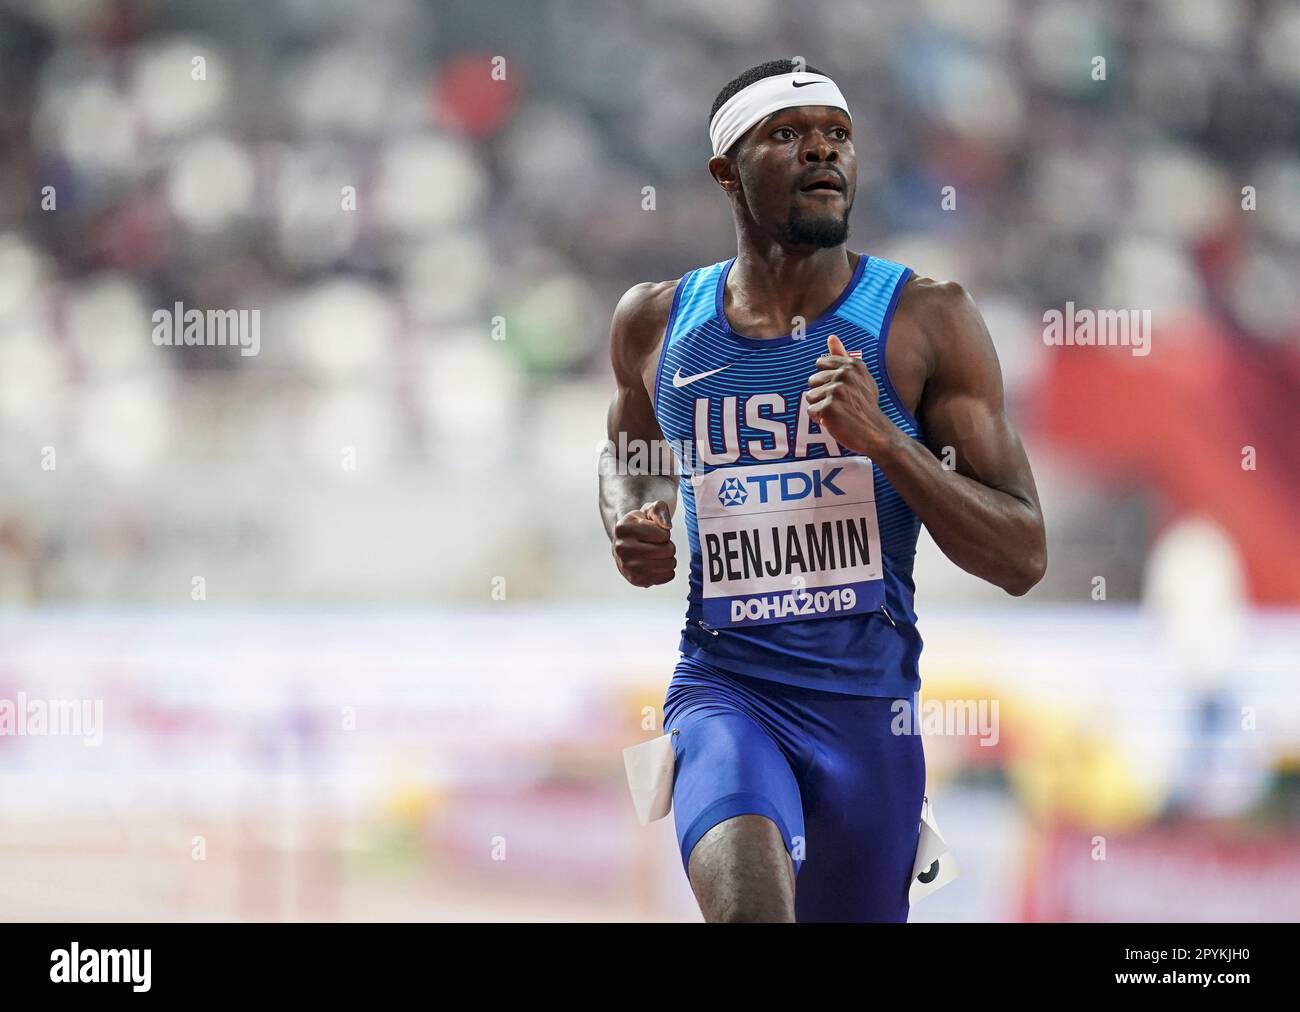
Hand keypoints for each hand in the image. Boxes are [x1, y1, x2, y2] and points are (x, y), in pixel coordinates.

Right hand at [612, 500, 675, 586]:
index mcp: (623, 528)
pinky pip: (667, 577)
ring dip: (668, 558)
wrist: (626, 543)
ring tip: (658, 553)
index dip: (664, 532)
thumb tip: (667, 526)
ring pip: (669, 565)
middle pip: (667, 550)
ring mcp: (627, 567)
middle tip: (657, 544)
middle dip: (668, 545)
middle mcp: (622, 548)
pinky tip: (657, 564)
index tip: (653, 532)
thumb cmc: (640, 525)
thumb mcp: (648, 510)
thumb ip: (660, 510)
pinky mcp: (635, 580)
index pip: (664, 534)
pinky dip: (667, 570)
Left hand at [806, 335, 896, 457]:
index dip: (827, 380)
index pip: (821, 364)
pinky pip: (811, 412)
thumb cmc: (866, 405)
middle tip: (841, 404)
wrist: (876, 432)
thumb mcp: (859, 377)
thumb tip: (831, 337)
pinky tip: (836, 421)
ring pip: (810, 397)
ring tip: (839, 413)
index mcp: (851, 365)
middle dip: (822, 394)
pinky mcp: (829, 408)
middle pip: (812, 381)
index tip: (841, 389)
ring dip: (821, 407)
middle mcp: (844, 375)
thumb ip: (842, 356)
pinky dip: (820, 419)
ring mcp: (836, 391)